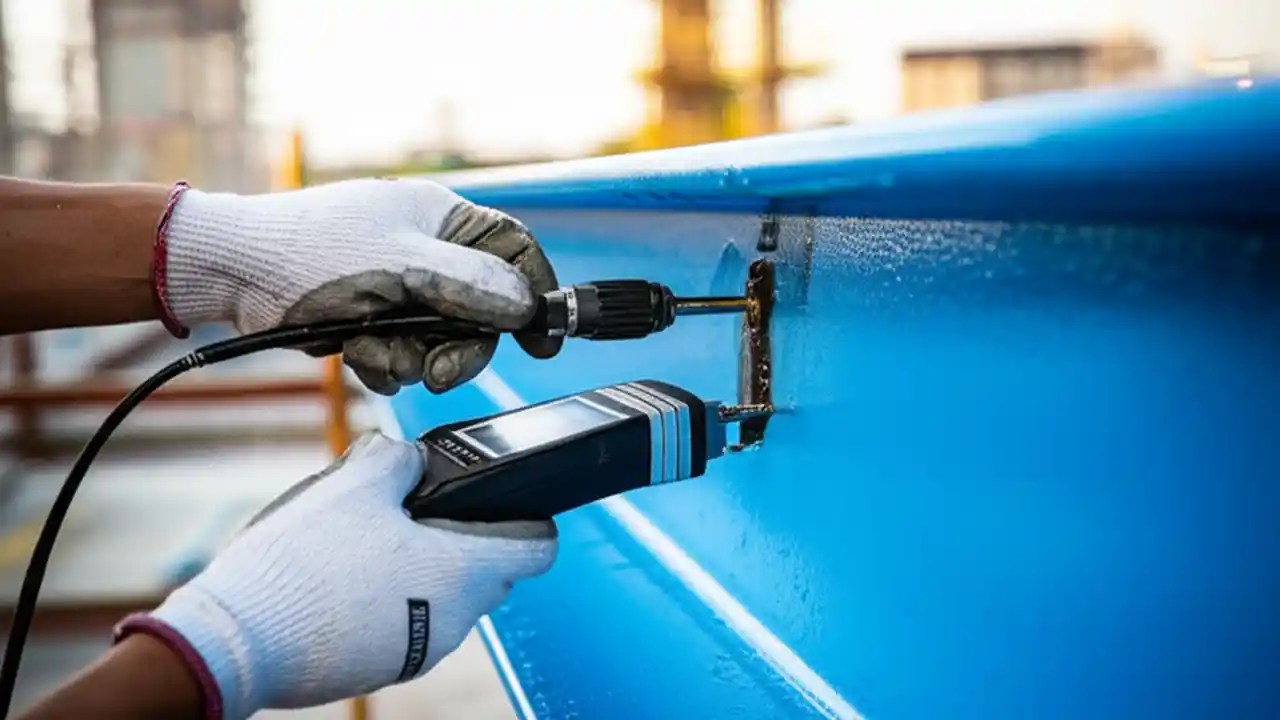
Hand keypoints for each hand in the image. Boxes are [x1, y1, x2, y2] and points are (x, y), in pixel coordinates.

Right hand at [115, 433, 556, 718]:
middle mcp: (454, 621)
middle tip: (413, 513)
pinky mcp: (382, 669)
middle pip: (488, 573)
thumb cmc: (306, 560)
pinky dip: (391, 602)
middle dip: (463, 540)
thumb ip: (397, 460)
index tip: (509, 506)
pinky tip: (345, 581)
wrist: (240, 637)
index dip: (529, 520)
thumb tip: (410, 455)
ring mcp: (419, 651)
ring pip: (445, 600)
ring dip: (422, 571)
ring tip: (368, 545)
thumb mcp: (355, 485)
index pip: (538, 549)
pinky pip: (407, 626)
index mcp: (463, 572)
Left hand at [162, 178, 561, 393]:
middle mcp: (428, 251)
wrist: (232, 274)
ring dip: (412, 358)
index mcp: (443, 219)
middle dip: (460, 348)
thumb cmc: (311, 252)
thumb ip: (469, 285)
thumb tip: (524, 302)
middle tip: (441, 372)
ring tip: (374, 351)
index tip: (542, 341)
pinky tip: (356, 355)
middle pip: (481, 311)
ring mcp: (399, 287)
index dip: (534, 294)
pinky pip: (405, 355)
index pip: (513, 251)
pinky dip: (384, 364)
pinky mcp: (373, 320)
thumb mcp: (401, 266)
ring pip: (441, 341)